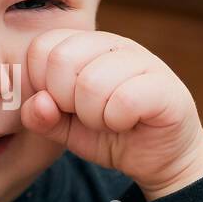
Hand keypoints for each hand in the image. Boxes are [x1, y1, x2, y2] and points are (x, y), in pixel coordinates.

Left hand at [20, 28, 202, 198]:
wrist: (160, 158)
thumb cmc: (110, 135)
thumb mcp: (65, 129)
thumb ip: (41, 117)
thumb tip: (38, 102)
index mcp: (85, 45)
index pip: (40, 47)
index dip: (42, 85)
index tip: (63, 105)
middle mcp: (112, 43)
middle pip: (61, 59)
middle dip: (65, 100)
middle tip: (87, 114)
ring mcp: (141, 59)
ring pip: (91, 83)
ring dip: (94, 116)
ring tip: (109, 120)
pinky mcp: (164, 85)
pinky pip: (123, 100)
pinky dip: (117, 122)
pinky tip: (128, 122)